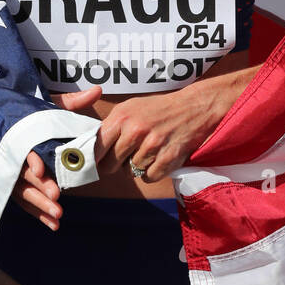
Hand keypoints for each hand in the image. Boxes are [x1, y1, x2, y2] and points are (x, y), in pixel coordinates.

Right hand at [9, 84, 102, 229]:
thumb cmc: (29, 115)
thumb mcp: (47, 106)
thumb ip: (71, 103)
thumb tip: (98, 90)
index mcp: (20, 136)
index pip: (23, 149)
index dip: (31, 159)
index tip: (41, 169)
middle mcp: (12, 156)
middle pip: (23, 175)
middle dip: (38, 186)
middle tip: (56, 196)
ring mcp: (9, 174)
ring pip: (22, 192)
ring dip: (39, 205)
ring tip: (58, 216)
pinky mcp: (11, 187)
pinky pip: (23, 203)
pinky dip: (37, 214)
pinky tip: (54, 224)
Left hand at [94, 74, 250, 182]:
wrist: (193, 107)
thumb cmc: (158, 109)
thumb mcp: (129, 108)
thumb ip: (111, 126)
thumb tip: (91, 148)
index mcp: (122, 117)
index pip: (97, 146)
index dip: (93, 158)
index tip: (93, 163)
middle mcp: (135, 130)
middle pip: (111, 164)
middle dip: (114, 165)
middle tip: (122, 159)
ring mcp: (153, 145)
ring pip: (130, 172)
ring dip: (135, 168)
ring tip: (146, 153)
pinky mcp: (168, 157)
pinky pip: (148, 177)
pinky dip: (150, 173)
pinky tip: (156, 160)